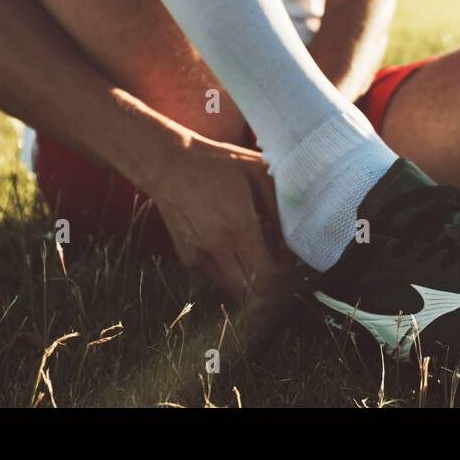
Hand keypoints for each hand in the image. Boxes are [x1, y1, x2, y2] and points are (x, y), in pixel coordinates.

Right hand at [143, 131, 292, 301]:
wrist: (167, 165)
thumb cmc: (217, 163)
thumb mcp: (258, 171)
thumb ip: (279, 203)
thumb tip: (292, 236)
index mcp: (239, 226)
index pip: (267, 277)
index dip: (284, 276)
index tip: (289, 260)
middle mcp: (218, 247)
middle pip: (253, 295)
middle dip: (271, 286)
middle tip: (278, 265)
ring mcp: (200, 256)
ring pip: (235, 291)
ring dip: (251, 282)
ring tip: (257, 256)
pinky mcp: (187, 259)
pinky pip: (218, 277)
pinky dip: (232, 272)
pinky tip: (235, 248)